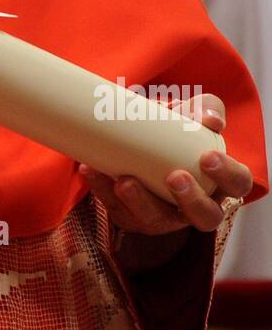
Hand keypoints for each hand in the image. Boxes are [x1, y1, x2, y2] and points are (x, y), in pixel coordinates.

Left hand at [78, 91, 253, 238]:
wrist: (142, 148)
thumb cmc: (178, 133)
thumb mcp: (194, 116)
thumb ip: (204, 109)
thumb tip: (208, 119)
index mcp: (219, 181)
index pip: (237, 184)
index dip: (226, 174)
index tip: (207, 157)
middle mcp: (195, 206)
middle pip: (204, 216)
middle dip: (189, 199)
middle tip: (173, 176)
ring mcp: (163, 217)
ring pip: (155, 220)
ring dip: (139, 201)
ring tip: (124, 179)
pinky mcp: (131, 217)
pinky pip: (117, 210)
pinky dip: (102, 190)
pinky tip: (91, 169)